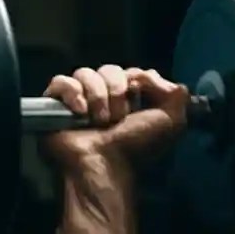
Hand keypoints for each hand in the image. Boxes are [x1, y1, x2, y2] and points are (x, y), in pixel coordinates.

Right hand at [39, 65, 189, 170]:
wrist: (106, 165)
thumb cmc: (137, 147)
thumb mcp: (171, 121)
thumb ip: (178, 95)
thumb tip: (161, 78)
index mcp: (132, 99)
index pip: (132, 70)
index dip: (137, 78)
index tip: (139, 95)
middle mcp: (106, 97)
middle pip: (110, 69)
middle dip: (117, 90)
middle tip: (119, 117)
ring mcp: (80, 100)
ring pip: (85, 73)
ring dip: (97, 97)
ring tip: (100, 122)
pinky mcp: (56, 104)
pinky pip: (61, 81)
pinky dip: (73, 94)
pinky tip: (79, 113)